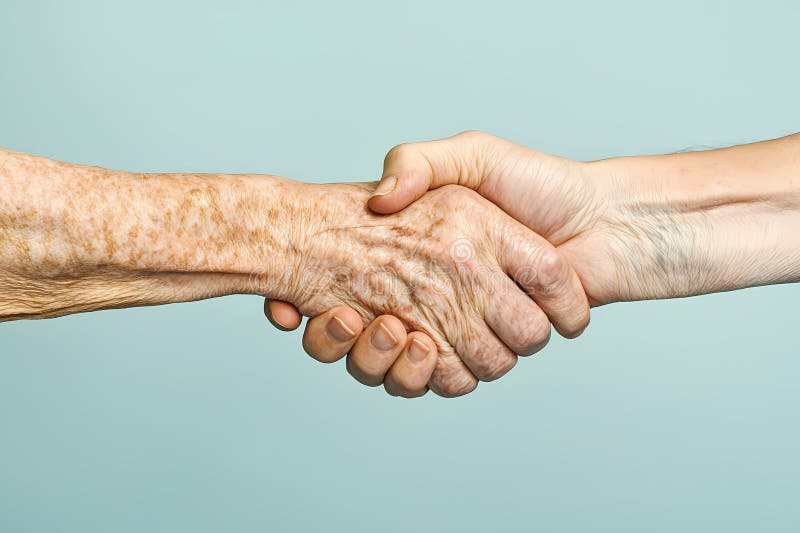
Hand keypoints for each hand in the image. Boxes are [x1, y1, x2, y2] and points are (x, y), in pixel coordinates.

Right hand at [271, 181, 588, 396]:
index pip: (356, 286)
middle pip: (371, 334)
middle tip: (349, 311)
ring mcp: (459, 326)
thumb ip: (418, 163)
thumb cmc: (542, 185)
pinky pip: (437, 380)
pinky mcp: (483, 352)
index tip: (313, 295)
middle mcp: (438, 293)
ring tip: (388, 325)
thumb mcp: (472, 157)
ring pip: (396, 363)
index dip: (331, 298)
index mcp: (426, 254)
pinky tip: (414, 343)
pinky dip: (416, 373)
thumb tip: (375, 202)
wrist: (606, 224)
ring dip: (379, 355)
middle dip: (355, 334)